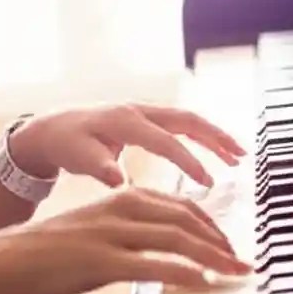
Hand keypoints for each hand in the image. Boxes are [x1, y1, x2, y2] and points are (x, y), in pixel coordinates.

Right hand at [0, 187, 251, 293]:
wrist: (9, 258)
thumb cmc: (52, 252)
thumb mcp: (97, 230)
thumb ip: (129, 234)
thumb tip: (162, 252)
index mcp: (121, 199)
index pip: (179, 205)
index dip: (210, 224)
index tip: (228, 243)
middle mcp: (120, 210)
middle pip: (185, 219)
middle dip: (220, 240)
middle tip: (241, 261)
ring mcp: (112, 234)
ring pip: (176, 238)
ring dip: (213, 255)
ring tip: (234, 272)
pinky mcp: (102, 261)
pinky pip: (153, 265)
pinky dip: (184, 273)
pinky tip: (202, 282)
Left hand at [8, 103, 246, 187]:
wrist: (52, 128)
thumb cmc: (65, 144)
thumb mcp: (78, 157)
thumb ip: (99, 168)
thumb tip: (118, 181)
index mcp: (126, 121)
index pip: (166, 141)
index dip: (189, 161)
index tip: (208, 182)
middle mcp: (139, 111)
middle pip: (187, 119)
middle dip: (215, 137)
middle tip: (240, 157)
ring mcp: (143, 112)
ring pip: (187, 119)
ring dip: (213, 135)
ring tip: (236, 156)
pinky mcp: (144, 118)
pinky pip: (179, 124)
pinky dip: (199, 136)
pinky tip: (213, 151)